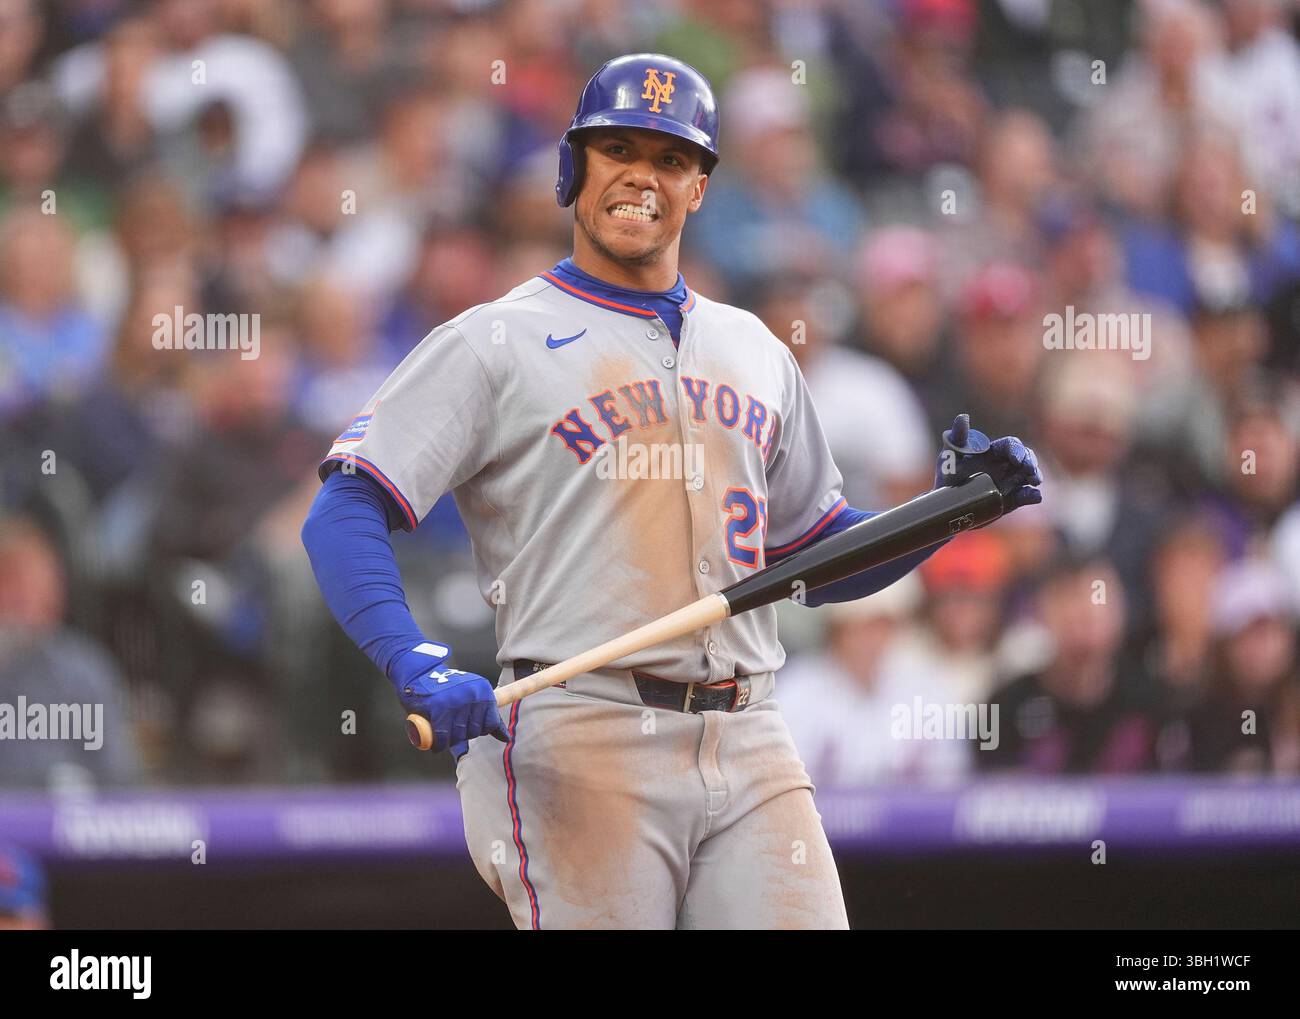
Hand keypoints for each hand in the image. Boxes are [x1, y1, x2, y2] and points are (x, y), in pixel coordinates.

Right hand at [389, 642, 508, 754]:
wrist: (419, 672)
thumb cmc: (445, 687)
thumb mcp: (470, 694)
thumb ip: (486, 713)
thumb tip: (505, 737)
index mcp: (483, 690)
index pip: (491, 722)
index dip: (479, 728)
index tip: (468, 725)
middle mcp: (472, 695)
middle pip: (474, 731)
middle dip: (462, 734)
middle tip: (450, 727)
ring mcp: (455, 702)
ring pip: (458, 736)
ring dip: (449, 740)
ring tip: (442, 732)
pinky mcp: (438, 708)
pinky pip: (442, 737)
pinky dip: (438, 744)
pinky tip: (436, 742)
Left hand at [935, 413, 1042, 511]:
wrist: (947, 504)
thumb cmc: (948, 476)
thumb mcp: (950, 456)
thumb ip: (957, 438)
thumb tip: (963, 417)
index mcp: (993, 452)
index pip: (1011, 445)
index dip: (1016, 449)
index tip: (1016, 459)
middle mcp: (1005, 465)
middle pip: (1026, 458)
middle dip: (1031, 462)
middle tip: (1030, 470)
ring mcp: (1011, 482)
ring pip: (1030, 475)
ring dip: (1036, 476)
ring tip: (1035, 482)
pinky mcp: (1012, 499)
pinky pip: (1026, 496)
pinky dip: (1033, 496)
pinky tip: (1035, 497)